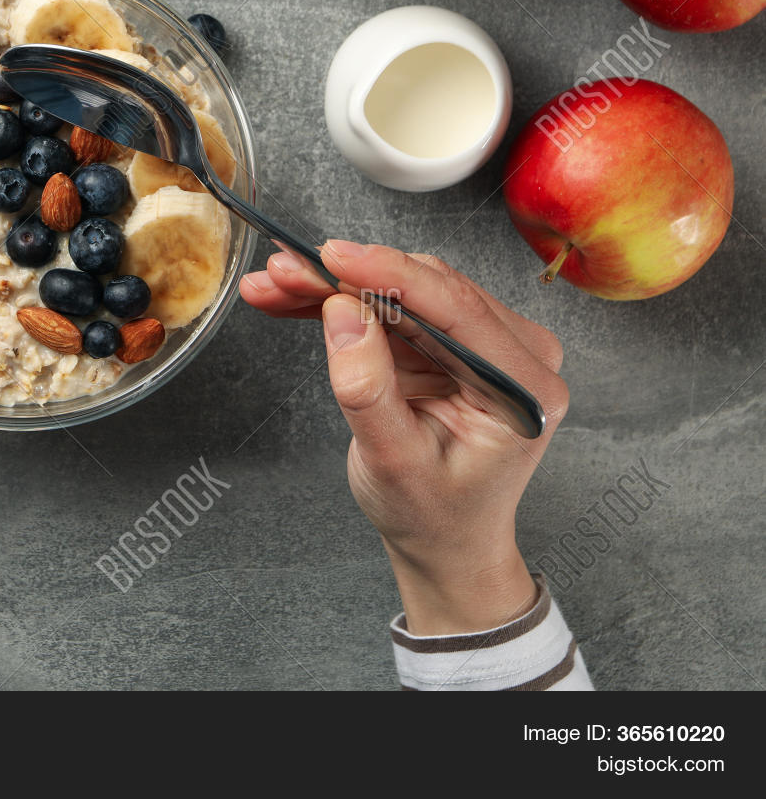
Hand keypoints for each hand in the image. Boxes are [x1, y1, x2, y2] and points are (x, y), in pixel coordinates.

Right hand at [241, 241, 568, 633]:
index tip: (333, 257)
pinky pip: (390, 308)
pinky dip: (339, 303)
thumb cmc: (433, 515)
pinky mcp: (446, 342)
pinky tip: (292, 298)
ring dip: (333, 286)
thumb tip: (342, 313)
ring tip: (274, 284)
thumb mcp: (394, 462)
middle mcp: (515, 354)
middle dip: (347, 279)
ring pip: (400, 291)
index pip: (457, 309)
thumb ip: (368, 389)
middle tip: (283, 272)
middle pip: (424, 290)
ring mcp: (481, 344)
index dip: (390, 275)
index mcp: (525, 388)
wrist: (443, 541)